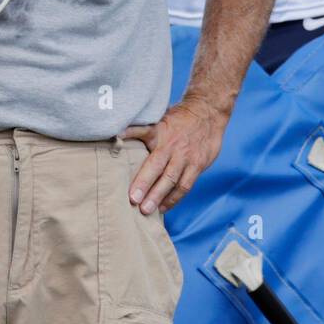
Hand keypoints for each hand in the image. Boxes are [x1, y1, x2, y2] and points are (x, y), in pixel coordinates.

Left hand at [121, 96, 227, 214]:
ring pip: (175, 182)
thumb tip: (116, 136)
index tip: (132, 194)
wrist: (207, 112)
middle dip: (150, 191)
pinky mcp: (199, 165)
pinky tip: (164, 206)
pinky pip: (187, 185)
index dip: (143, 178)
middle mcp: (176, 149)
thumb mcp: (158, 120)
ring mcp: (188, 158)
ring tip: (149, 211)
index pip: (152, 161)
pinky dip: (175, 198)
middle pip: (163, 173)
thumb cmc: (178, 118)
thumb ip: (138, 131)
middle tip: (138, 206)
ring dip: (162, 198)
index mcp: (163, 138)